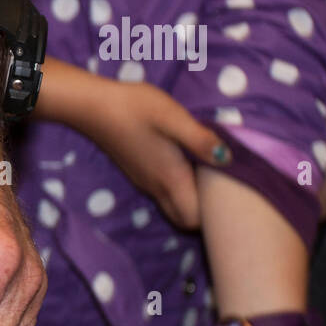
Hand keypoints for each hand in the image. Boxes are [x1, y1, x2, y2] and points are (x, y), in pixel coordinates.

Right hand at [77, 80, 224, 229]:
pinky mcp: (139, 173)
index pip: (195, 219)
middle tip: (223, 187)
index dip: (214, 215)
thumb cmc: (136, 109)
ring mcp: (145, 182)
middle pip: (185, 219)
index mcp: (170, 179)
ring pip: (175, 207)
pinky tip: (187, 163)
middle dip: (205, 213)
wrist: (94, 106)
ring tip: (209, 174)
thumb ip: (201, 140)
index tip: (231, 196)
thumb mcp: (173, 118)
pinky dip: (181, 189)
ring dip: (193, 200)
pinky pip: (165, 194)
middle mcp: (157, 188)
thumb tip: (229, 160)